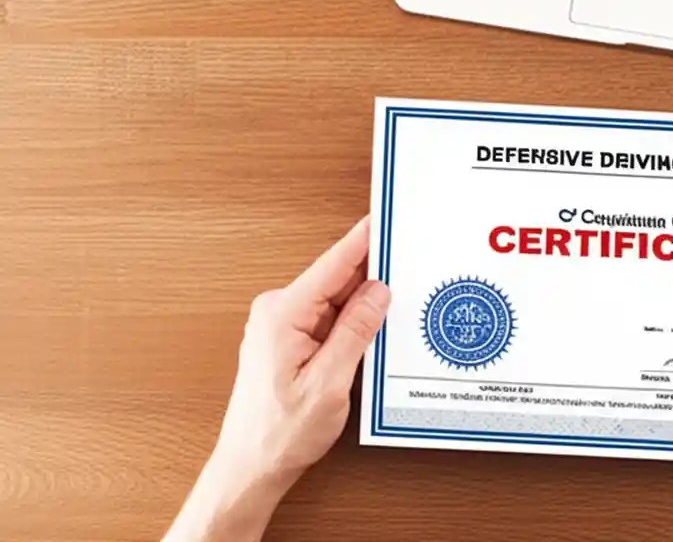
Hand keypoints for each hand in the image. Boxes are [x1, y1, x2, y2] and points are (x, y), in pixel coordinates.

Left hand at [166, 217, 390, 541]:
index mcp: (283, 315)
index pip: (333, 265)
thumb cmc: (279, 433)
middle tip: (411, 263)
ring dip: (366, 304)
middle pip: (338, 280)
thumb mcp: (329, 383)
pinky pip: (330, 318)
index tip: (384, 216)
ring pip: (337, 301)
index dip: (364, 239)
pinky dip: (354, 321)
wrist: (250, 467)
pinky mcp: (291, 339)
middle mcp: (279, 312)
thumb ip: (355, 332)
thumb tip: (378, 291)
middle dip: (374, 274)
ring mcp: (283, 325)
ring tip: (401, 302)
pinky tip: (376, 328)